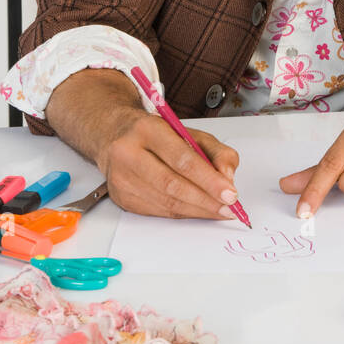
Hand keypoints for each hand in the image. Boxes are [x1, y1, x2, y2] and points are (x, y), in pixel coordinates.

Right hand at [100, 109, 241, 218]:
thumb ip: (216, 150)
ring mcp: (121, 178)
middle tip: (228, 207)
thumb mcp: (189, 130)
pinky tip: (198, 210)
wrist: (113, 135)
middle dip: (206, 200)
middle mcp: (128, 154)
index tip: (230, 193)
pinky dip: (183, 213)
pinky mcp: (121, 197)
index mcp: (147, 130)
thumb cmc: (154, 133)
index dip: (209, 180)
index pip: (182, 160)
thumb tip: (228, 177)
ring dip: (197, 210)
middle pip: (172, 185)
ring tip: (219, 211)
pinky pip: (159, 212)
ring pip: (166, 203)